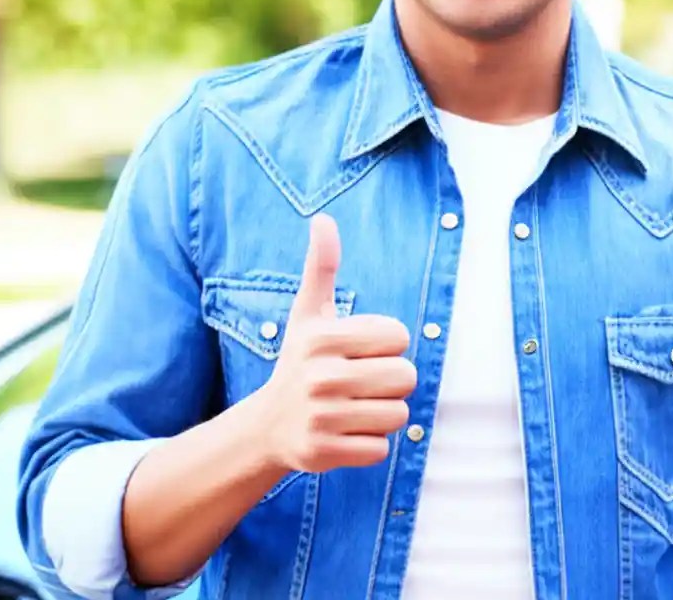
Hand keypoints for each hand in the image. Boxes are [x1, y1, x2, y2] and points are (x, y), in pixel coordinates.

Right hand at [258, 213, 416, 472]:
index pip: (399, 336)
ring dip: (382, 415)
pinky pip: (382, 449)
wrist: (266, 427)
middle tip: (359, 385)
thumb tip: (323, 219)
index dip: (386, 346)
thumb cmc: (300, 362)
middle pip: (406, 377)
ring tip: (351, 409)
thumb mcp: (308, 314)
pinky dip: (369, 445)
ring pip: (398, 415)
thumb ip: (322, 267)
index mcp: (323, 338)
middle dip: (390, 383)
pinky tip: (343, 434)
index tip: (358, 353)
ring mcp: (321, 417)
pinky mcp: (324, 452)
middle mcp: (320, 376)